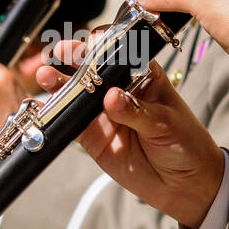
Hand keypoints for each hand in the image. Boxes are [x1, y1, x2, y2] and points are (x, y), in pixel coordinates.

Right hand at [37, 39, 224, 228]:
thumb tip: (111, 97)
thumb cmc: (185, 145)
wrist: (185, 185)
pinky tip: (43, 106)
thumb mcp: (166, 123)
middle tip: (64, 51)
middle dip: (76, 56)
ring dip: (60, 82)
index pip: (122, 51)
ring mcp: (104, 112)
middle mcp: (120, 89)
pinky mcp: (93, 136)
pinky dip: (55, 115)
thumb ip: (136, 111)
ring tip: (47, 75)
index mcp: (144, 75)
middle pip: (93, 66)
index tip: (95, 43)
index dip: (106, 44)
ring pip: (76, 92)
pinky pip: (69, 123)